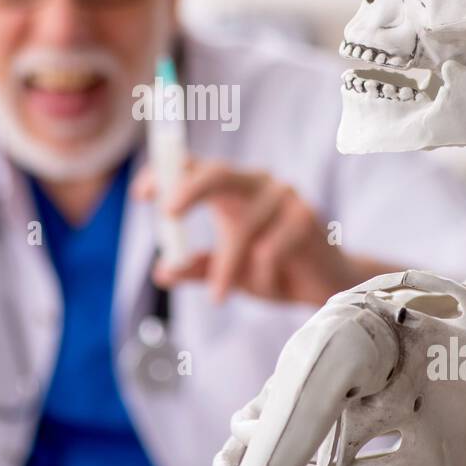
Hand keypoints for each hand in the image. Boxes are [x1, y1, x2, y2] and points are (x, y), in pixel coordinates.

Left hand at [132, 157, 395, 305]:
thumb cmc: (274, 271)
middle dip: (191, 189)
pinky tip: (273, 284)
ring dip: (226, 269)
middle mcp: (256, 183)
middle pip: (218, 173)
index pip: (193, 168)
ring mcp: (284, 196)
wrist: (325, 287)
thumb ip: (197, 269)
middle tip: (169, 214)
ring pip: (242, 229)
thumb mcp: (228, 271)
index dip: (165, 174)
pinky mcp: (306, 217)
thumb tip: (161, 272)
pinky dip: (261, 276)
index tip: (140, 194)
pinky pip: (269, 250)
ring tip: (220, 296)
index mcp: (231, 190)